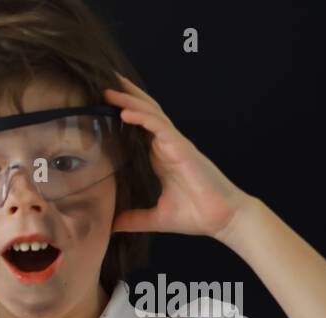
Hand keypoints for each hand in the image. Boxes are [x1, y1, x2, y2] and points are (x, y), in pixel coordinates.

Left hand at [105, 73, 252, 242]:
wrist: (222, 219)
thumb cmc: (195, 215)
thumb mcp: (156, 218)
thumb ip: (133, 219)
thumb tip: (111, 226)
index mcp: (160, 157)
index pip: (139, 128)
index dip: (123, 113)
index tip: (102, 104)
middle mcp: (167, 146)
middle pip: (144, 113)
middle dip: (125, 97)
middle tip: (102, 83)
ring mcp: (175, 145)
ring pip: (150, 114)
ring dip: (129, 100)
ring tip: (108, 90)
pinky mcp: (182, 149)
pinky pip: (160, 127)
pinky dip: (143, 117)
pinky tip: (125, 112)